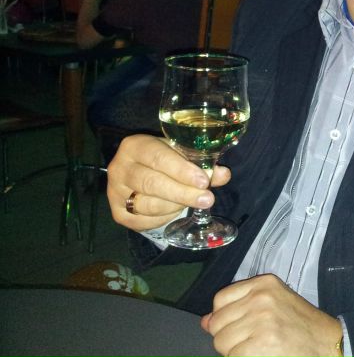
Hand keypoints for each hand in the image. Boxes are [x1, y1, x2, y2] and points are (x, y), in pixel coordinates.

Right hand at [107, 134, 230, 230]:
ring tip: (194, 202)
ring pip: (147, 204)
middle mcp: (119, 168)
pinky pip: (142, 221)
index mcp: (134, 146)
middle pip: (151, 183)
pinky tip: (176, 210)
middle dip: (183, 193)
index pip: (158, 158)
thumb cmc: (164, 159)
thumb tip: (223, 174)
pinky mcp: (118, 213)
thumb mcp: (180, 154)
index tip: (203, 181)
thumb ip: (201, 164)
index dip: (181, 171)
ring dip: (176, 205)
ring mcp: (114, 192)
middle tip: (207, 199)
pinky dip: (163, 217)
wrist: (138, 171)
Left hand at [201, 275, 342, 356]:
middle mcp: (261, 298)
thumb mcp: (273, 304)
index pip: (220, 299)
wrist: (328, 343)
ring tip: (257, 348)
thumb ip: (239, 307)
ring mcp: (261, 320)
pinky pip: (233, 356)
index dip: (224, 318)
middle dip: (228, 337)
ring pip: (222, 342)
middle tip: (251, 341)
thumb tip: (205, 321)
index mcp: (264, 283)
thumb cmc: (301, 325)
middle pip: (217, 323)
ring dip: (234, 351)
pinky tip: (260, 355)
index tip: (238, 326)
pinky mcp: (261, 343)